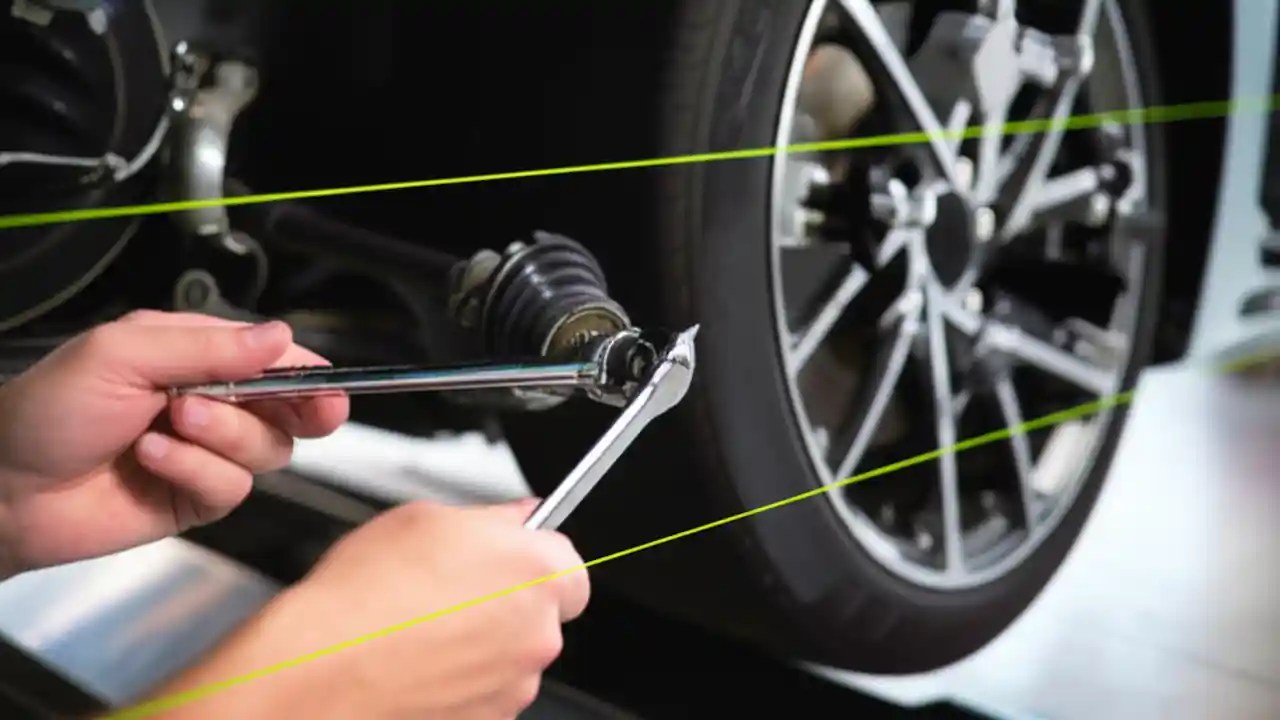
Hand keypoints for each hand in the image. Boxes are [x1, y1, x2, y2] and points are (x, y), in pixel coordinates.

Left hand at [0, 310, 348, 576]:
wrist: (4, 488)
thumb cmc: (49, 409)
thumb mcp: (124, 354)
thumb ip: (208, 347)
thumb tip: (281, 337)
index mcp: (195, 355)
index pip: (273, 357)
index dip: (308, 370)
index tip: (329, 383)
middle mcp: (210, 402)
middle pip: (290, 408)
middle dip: (302, 408)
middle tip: (316, 412)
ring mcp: (206, 453)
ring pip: (267, 449)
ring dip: (224, 436)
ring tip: (171, 425)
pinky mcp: (196, 498)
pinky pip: (232, 487)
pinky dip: (195, 471)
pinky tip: (152, 460)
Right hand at [155, 500, 590, 719]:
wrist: (317, 672)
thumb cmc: (363, 597)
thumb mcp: (425, 518)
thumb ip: (492, 518)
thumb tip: (519, 518)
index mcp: (537, 572)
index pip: (569, 563)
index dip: (533, 559)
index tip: (508, 558)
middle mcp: (538, 633)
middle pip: (544, 613)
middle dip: (508, 603)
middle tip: (453, 593)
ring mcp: (515, 686)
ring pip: (513, 658)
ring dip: (483, 646)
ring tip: (423, 631)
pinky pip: (486, 695)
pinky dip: (462, 683)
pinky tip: (418, 665)